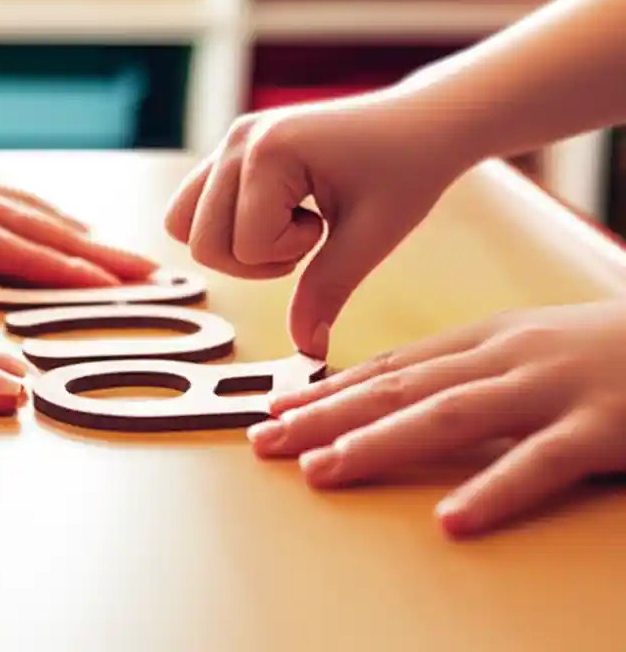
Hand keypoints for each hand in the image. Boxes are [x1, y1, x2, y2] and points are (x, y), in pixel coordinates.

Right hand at [163, 88, 476, 355]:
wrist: (425, 120)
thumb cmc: (408, 167)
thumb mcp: (373, 235)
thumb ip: (328, 291)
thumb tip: (307, 350)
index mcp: (268, 150)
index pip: (243, 245)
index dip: (290, 254)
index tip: (329, 226)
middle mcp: (237, 140)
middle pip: (199, 241)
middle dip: (253, 257)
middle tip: (309, 234)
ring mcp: (230, 141)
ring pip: (183, 224)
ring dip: (232, 243)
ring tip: (287, 224)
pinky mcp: (232, 148)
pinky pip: (195, 205)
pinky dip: (229, 225)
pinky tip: (281, 212)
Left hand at [247, 302, 625, 536]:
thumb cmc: (614, 349)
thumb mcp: (534, 346)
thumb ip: (470, 367)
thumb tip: (398, 391)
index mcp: (491, 337)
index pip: (392, 365)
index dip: (328, 389)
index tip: (275, 408)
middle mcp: (510, 356)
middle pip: (399, 387)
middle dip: (325, 415)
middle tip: (267, 441)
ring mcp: (555, 390)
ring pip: (448, 416)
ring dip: (379, 444)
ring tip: (324, 471)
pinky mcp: (604, 428)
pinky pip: (540, 464)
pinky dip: (493, 491)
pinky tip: (450, 520)